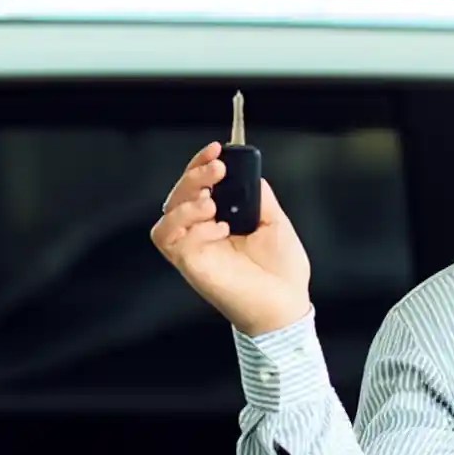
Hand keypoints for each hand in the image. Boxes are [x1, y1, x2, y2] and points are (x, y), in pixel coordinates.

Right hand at [150, 141, 311, 335]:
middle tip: (217, 169)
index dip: (200, 165)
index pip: (197, 187)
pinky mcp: (193, 268)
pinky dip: (191, 229)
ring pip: (166, 219)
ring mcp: (195, 251)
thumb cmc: (282, 271)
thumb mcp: (275, 223)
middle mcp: (201, 234)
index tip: (216, 149)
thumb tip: (247, 173)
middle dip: (193, 176)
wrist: (288, 305)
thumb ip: (258, 197)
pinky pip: (173, 243)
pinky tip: (218, 229)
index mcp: (218, 220)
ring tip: (212, 203)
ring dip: (185, 203)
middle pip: (177, 197)